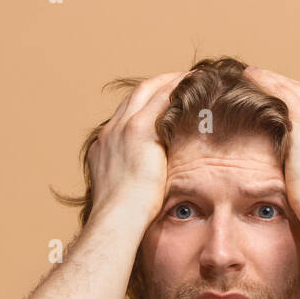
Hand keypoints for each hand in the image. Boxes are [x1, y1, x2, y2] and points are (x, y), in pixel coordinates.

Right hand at [87, 71, 188, 225]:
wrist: (117, 220)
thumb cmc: (124, 221)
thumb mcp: (126, 199)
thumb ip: (135, 187)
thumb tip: (150, 196)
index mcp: (103, 150)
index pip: (125, 117)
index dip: (144, 107)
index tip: (161, 104)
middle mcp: (109, 134)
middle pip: (134, 97)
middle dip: (156, 86)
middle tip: (178, 82)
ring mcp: (122, 129)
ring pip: (148, 91)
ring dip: (169, 81)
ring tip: (190, 77)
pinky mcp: (139, 130)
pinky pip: (162, 97)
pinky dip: (178, 86)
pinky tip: (196, 83)